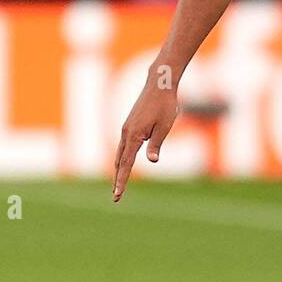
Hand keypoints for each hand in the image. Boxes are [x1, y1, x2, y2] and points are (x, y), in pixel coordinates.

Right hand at [113, 72, 178, 200]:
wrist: (158, 85)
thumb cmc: (165, 105)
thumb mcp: (165, 126)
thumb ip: (156, 144)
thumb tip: (152, 161)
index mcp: (133, 135)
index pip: (126, 164)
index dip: (121, 181)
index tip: (117, 195)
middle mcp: (125, 133)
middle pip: (119, 162)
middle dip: (118, 179)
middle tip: (116, 196)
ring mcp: (125, 128)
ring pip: (119, 154)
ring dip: (118, 169)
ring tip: (118, 184)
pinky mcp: (129, 125)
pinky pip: (123, 145)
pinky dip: (121, 158)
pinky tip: (124, 163)